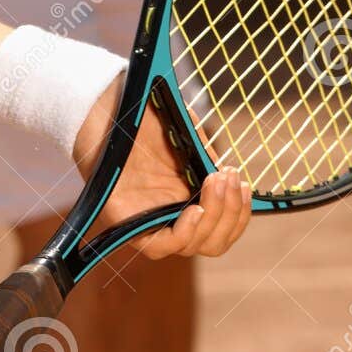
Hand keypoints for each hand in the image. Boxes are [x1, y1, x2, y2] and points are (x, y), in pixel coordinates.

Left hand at [73, 76, 250, 259]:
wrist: (108, 104)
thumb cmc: (144, 117)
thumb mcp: (187, 133)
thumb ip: (206, 157)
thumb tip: (227, 176)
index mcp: (188, 197)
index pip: (222, 226)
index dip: (239, 214)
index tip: (244, 184)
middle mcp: (171, 214)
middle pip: (212, 241)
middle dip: (231, 213)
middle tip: (231, 178)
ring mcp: (150, 221)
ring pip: (192, 246)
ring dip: (215, 217)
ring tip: (216, 182)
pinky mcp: (126, 223)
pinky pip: (160, 246)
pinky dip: (185, 233)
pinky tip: (196, 210)